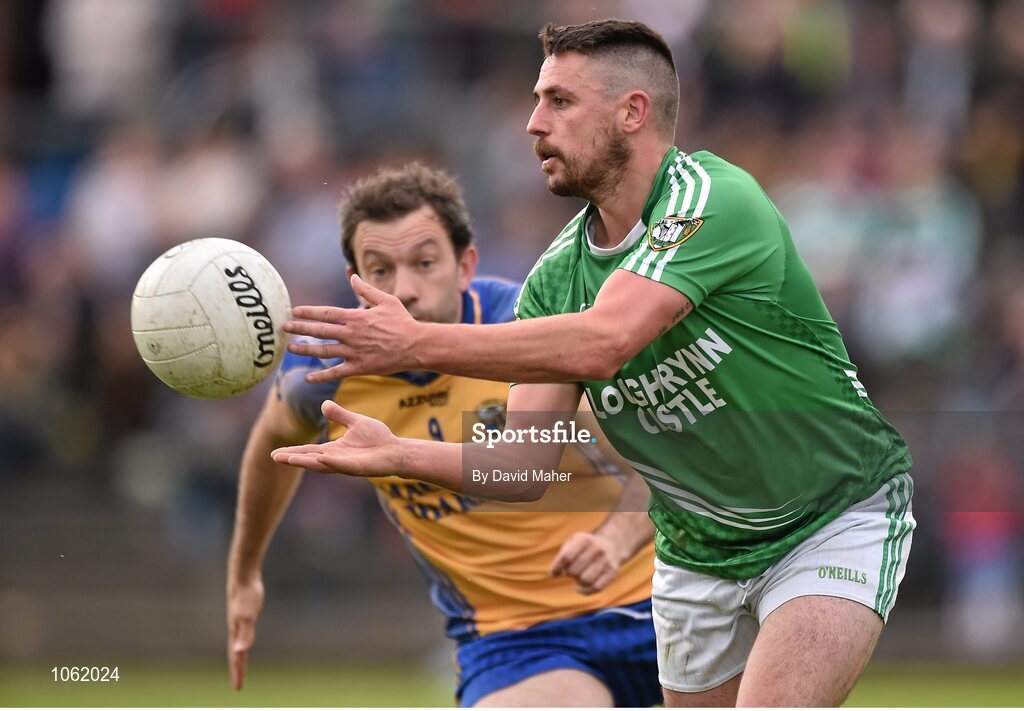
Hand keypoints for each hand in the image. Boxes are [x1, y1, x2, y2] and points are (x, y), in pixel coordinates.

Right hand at [227, 572, 264, 690]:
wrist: (243, 572)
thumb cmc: (247, 594)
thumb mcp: (248, 615)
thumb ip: (245, 633)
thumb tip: (240, 651)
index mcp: (236, 631)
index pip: (236, 657)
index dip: (237, 672)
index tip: (238, 688)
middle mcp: (235, 627)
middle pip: (235, 652)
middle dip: (236, 668)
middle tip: (237, 682)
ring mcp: (238, 619)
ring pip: (237, 641)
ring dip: (238, 654)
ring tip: (239, 663)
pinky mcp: (243, 611)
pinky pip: (242, 630)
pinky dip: (242, 639)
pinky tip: (244, 637)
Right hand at [271, 400, 403, 475]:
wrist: (396, 450)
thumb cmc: (378, 439)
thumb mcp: (355, 422)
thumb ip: (339, 414)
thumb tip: (324, 404)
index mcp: (334, 450)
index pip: (310, 451)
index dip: (293, 451)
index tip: (275, 453)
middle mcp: (337, 459)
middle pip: (310, 459)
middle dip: (293, 458)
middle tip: (274, 457)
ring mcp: (346, 465)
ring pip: (322, 464)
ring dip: (305, 461)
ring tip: (288, 459)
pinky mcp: (359, 468)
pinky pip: (343, 465)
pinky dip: (331, 462)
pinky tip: (321, 458)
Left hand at [284, 274, 420, 381]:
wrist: (416, 346)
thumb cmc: (403, 322)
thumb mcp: (386, 301)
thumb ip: (366, 290)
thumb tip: (353, 277)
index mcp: (355, 317)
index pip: (326, 313)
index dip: (309, 312)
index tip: (295, 311)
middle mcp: (351, 334)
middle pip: (319, 330)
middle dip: (299, 328)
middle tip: (284, 327)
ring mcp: (354, 351)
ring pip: (323, 351)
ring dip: (305, 349)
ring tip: (291, 348)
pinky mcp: (359, 367)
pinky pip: (336, 372)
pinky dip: (321, 376)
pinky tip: (309, 377)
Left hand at [549, 531, 626, 594]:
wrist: (611, 545)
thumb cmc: (585, 547)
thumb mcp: (572, 543)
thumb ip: (561, 556)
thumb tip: (553, 574)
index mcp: (584, 539)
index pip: (566, 557)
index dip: (557, 568)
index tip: (553, 574)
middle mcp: (597, 549)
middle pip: (574, 571)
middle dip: (569, 574)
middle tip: (571, 571)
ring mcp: (606, 561)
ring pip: (585, 581)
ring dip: (578, 582)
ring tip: (578, 576)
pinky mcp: (613, 572)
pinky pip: (596, 588)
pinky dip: (585, 591)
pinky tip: (581, 587)